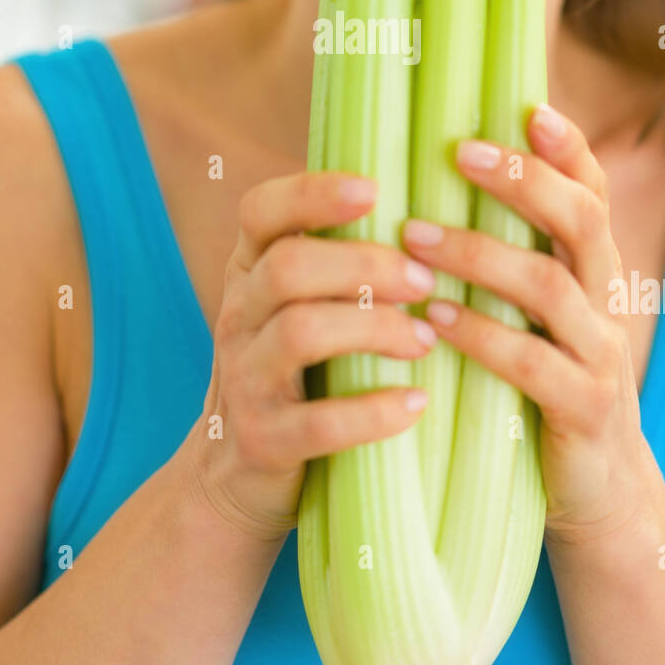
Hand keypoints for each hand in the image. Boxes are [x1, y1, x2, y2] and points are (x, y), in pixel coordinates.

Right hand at [183, 169, 437, 543]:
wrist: (236, 475)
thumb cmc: (296, 369)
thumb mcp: (298, 304)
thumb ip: (336, 256)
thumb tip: (429, 201)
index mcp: (249, 270)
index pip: (260, 211)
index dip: (312, 193)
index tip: (374, 190)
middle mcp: (238, 315)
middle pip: (288, 267)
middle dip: (364, 266)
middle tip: (424, 280)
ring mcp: (244, 378)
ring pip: (300, 332)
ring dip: (375, 329)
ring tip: (425, 339)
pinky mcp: (262, 439)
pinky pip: (317, 422)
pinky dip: (373, 412)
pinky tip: (416, 403)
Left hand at [401, 103, 664, 550]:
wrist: (597, 496)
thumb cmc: (544, 391)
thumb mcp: (537, 321)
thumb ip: (510, 263)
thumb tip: (432, 194)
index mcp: (595, 274)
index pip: (593, 195)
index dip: (568, 150)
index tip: (528, 107)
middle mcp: (607, 304)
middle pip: (582, 222)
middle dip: (525, 181)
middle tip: (462, 152)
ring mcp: (602, 358)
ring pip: (550, 288)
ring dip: (480, 254)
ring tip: (416, 235)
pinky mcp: (584, 411)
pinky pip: (531, 363)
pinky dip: (480, 334)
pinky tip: (435, 315)